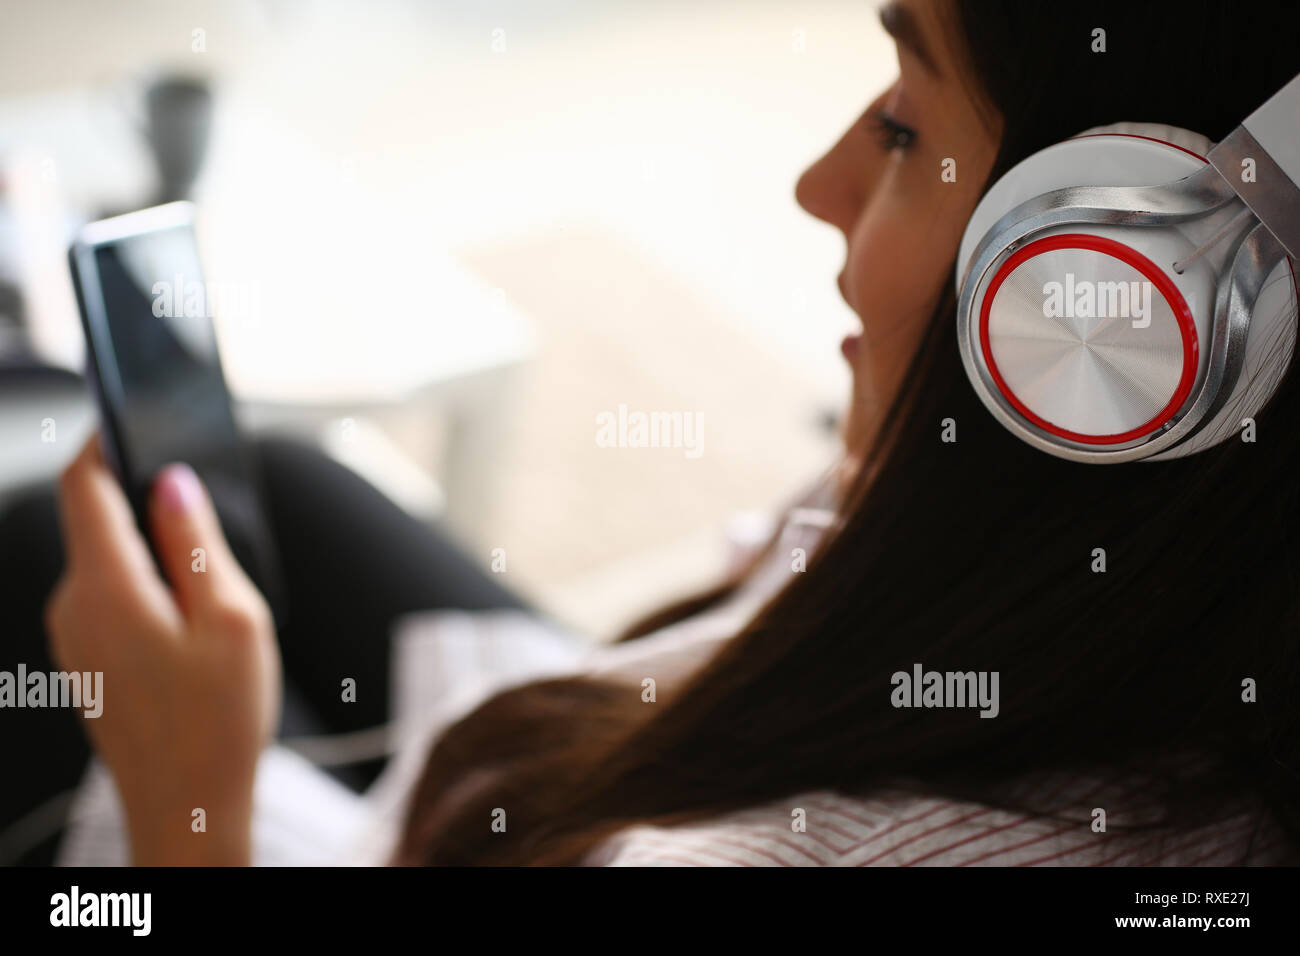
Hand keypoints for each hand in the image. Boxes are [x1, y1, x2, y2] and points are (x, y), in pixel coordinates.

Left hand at [45, 434, 280, 864]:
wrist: (188, 808)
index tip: (134, 413)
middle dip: (145, 498)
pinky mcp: (86, 657)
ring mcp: (74, 635)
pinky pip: (109, 594)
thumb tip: (173, 481)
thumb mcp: (233, 620)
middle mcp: (75, 605)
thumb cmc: (218, 722)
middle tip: (208, 509)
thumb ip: (198, 543)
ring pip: (106, 558)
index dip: (106, 439)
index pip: (82, 486)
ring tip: (212, 587)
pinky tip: (193, 619)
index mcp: (109, 588)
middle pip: (95, 519)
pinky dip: (145, 582)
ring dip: (152, 547)